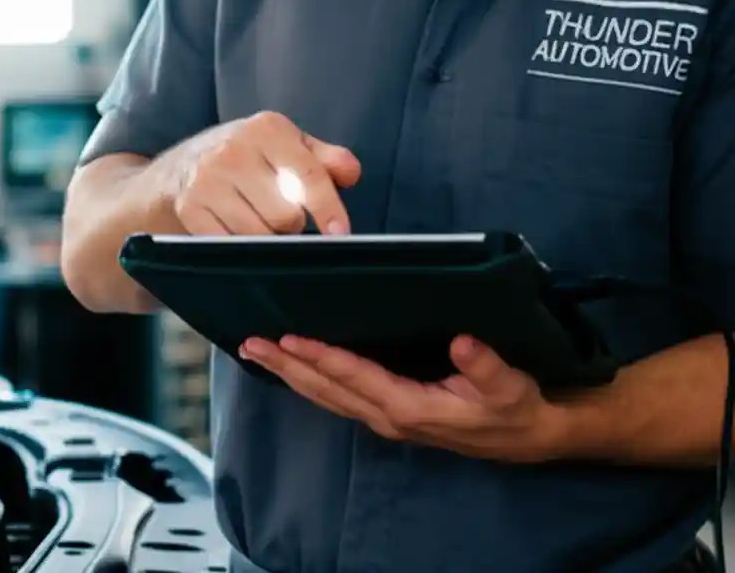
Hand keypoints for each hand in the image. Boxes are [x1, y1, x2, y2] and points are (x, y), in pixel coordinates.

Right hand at [170, 111, 360, 235]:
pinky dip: (239, 243)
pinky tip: (236, 228)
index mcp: (266, 129)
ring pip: (258, 233)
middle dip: (291, 223)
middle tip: (281, 213)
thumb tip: (351, 174)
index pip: (308, 175)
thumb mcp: (288, 145)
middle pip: (285, 214)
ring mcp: (207, 180)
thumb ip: (325, 158)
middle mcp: (234, 150)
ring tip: (258, 218)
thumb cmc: (247, 156)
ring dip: (266, 236)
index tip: (339, 232)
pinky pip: (229, 243)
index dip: (328, 208)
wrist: (180, 167)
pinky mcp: (189, 207)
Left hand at [240, 334, 572, 463]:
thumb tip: (463, 341)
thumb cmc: (514, 408)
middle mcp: (387, 415)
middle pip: (325, 388)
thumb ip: (485, 366)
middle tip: (250, 343)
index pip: (354, 377)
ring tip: (256, 352)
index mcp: (409, 407)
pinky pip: (336, 397)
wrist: (525, 436)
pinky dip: (309, 381)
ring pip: (324, 395)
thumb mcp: (509, 387)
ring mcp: (383, 417)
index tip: (289, 339)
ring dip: (289, 373)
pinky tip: (291, 367)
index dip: (320, 357)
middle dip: (286, 365)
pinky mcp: (385, 413)